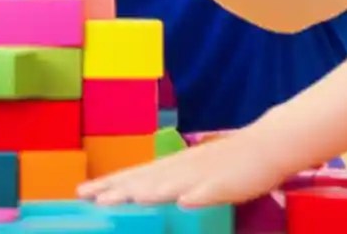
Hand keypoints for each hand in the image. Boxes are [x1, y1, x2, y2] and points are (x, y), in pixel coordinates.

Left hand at [77, 126, 295, 206]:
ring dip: (150, 190)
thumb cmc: (226, 164)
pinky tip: (185, 202)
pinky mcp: (228, 182)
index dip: (107, 185)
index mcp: (171, 168)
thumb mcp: (190, 173)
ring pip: (173, 183)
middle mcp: (182, 168)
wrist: (266, 144)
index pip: (133, 176)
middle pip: (145, 179)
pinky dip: (198, 195)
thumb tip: (137, 192)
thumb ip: (165, 183)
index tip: (80, 194)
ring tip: (130, 198)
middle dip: (118, 190)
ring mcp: (204, 174)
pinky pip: (211, 190)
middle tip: (90, 198)